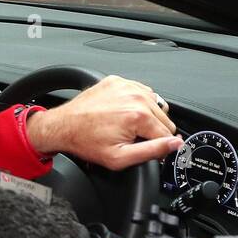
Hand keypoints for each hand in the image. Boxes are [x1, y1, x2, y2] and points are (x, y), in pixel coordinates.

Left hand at [25, 75, 183, 169]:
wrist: (63, 126)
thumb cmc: (86, 141)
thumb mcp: (120, 157)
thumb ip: (152, 151)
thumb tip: (175, 144)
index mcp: (138, 115)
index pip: (168, 133)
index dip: (159, 145)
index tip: (146, 148)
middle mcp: (135, 96)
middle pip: (164, 118)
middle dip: (152, 131)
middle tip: (132, 138)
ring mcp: (126, 86)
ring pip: (155, 104)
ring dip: (147, 116)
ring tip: (126, 125)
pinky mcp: (117, 81)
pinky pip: (141, 92)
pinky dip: (137, 103)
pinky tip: (123, 113)